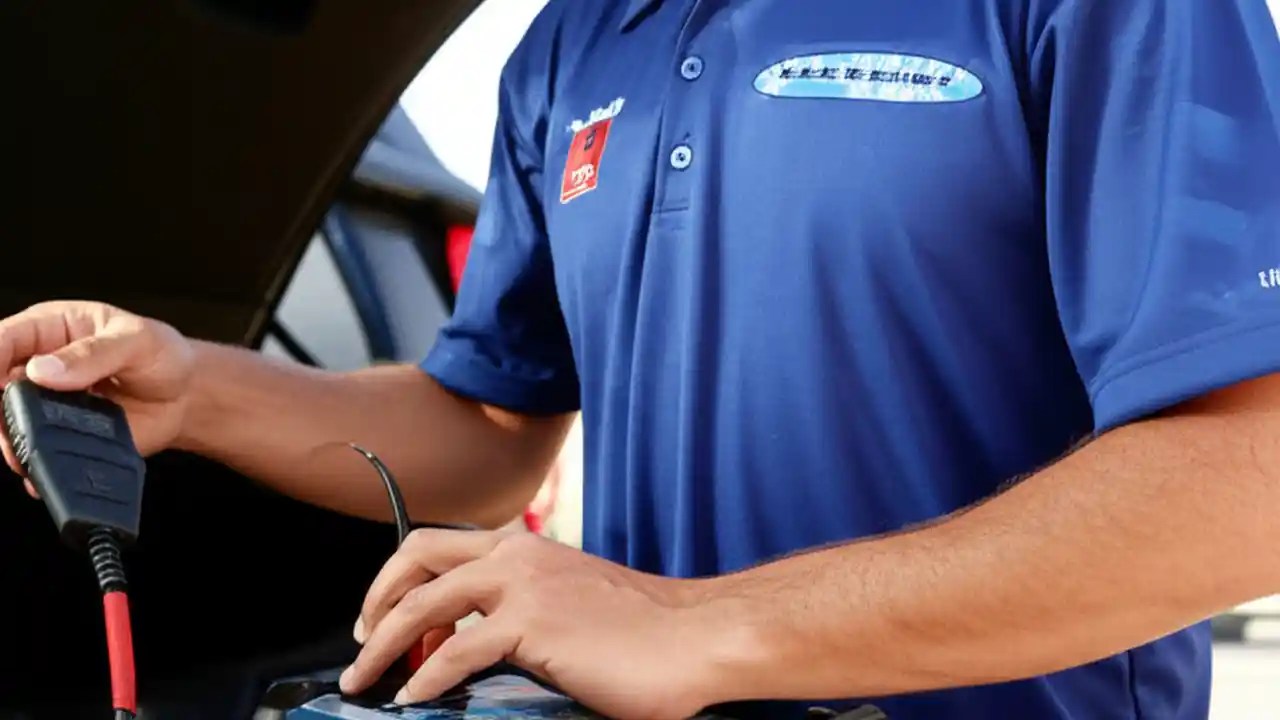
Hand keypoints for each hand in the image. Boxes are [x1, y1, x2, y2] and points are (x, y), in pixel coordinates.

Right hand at [0, 301, 195, 494]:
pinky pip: (38, 451)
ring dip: (16, 440)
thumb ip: (94, 353)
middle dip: (3, 407)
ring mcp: (49, 403)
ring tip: (30, 451)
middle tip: (20, 422)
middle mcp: (41, 366)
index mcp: (51, 329)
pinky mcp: (63, 434)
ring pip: (12, 422)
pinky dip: (36, 464)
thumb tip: (43, 370)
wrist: (186, 395)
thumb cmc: (162, 355)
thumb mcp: (137, 341)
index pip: (3, 338)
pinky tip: (41, 472)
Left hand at [339, 530, 721, 719]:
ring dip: (382, 643)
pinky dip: (424, 677)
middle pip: (417, 558)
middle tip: (360, 641)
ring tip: (366, 678)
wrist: (696, 637)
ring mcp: (523, 587)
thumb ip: (525, 610)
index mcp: (527, 546)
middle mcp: (518, 555)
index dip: (399, 576)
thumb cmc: (647, 630)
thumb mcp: (574, 602)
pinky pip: (455, 652)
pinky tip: (413, 697)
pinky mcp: (533, 626)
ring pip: (424, 605)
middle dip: (375, 600)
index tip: (380, 614)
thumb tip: (481, 643)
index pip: (439, 544)